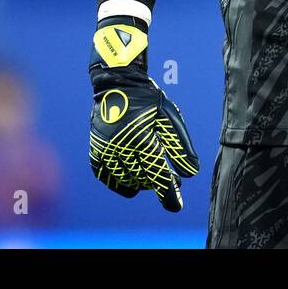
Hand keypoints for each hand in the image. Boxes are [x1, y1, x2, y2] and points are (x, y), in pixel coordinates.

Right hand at [88, 17, 198, 211]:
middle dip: (160, 184)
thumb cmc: (148, 99)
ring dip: (142, 183)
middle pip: (143, 179)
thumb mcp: (170, 117)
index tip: (176, 205)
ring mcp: (106, 149)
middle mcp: (121, 146)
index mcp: (143, 138)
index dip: (168, 192)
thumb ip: (181, 146)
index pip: (158, 174)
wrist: (117, 82)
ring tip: (155, 177)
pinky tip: (132, 183)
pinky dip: (118, 182)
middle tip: (173, 182)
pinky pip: (105, 175)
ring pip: (125, 179)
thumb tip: (192, 172)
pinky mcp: (95, 149)